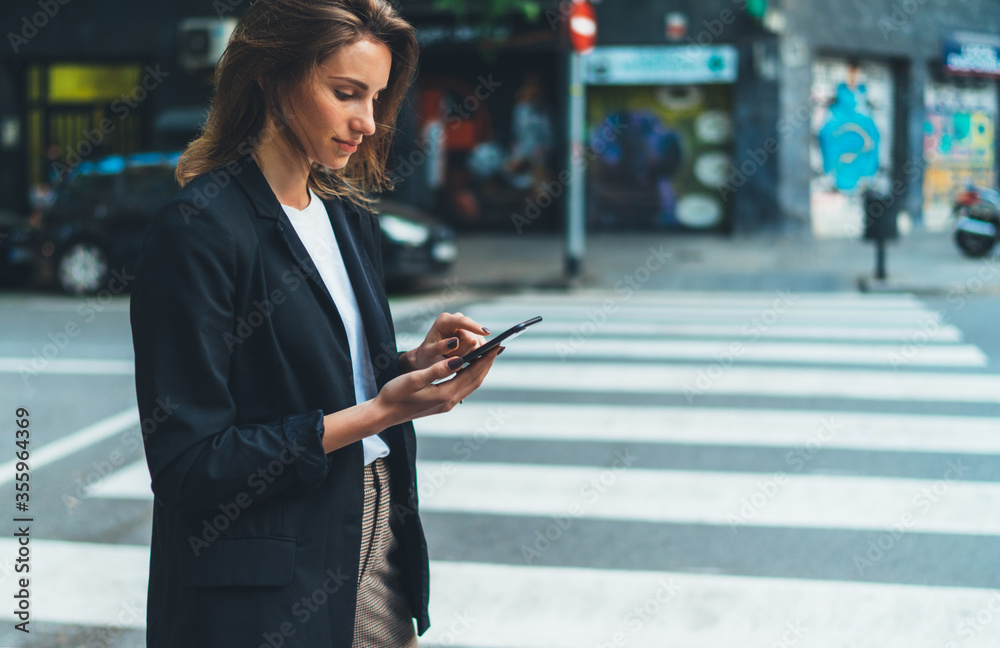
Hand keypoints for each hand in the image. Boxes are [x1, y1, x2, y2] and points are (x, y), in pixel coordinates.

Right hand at [377, 345, 500, 426]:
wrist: (383, 414)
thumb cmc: (395, 394)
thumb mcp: (414, 379)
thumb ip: (438, 370)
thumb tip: (459, 360)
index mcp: (445, 394)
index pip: (472, 373)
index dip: (486, 359)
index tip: (496, 346)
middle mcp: (449, 401)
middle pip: (476, 380)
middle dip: (487, 363)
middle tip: (497, 347)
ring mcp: (446, 405)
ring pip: (470, 385)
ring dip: (480, 370)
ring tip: (487, 355)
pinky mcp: (441, 404)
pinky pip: (462, 388)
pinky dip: (469, 376)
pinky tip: (469, 367)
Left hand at [400, 312, 489, 372]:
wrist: (428, 358)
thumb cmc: (427, 355)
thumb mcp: (430, 353)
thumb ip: (441, 347)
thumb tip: (455, 342)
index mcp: (444, 320)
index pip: (463, 321)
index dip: (475, 327)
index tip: (487, 332)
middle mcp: (456, 319)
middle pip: (473, 336)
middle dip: (465, 350)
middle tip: (450, 357)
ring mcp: (465, 326)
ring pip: (478, 342)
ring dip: (469, 353)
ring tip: (454, 356)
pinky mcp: (472, 333)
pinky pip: (480, 345)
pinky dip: (474, 353)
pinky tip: (464, 357)